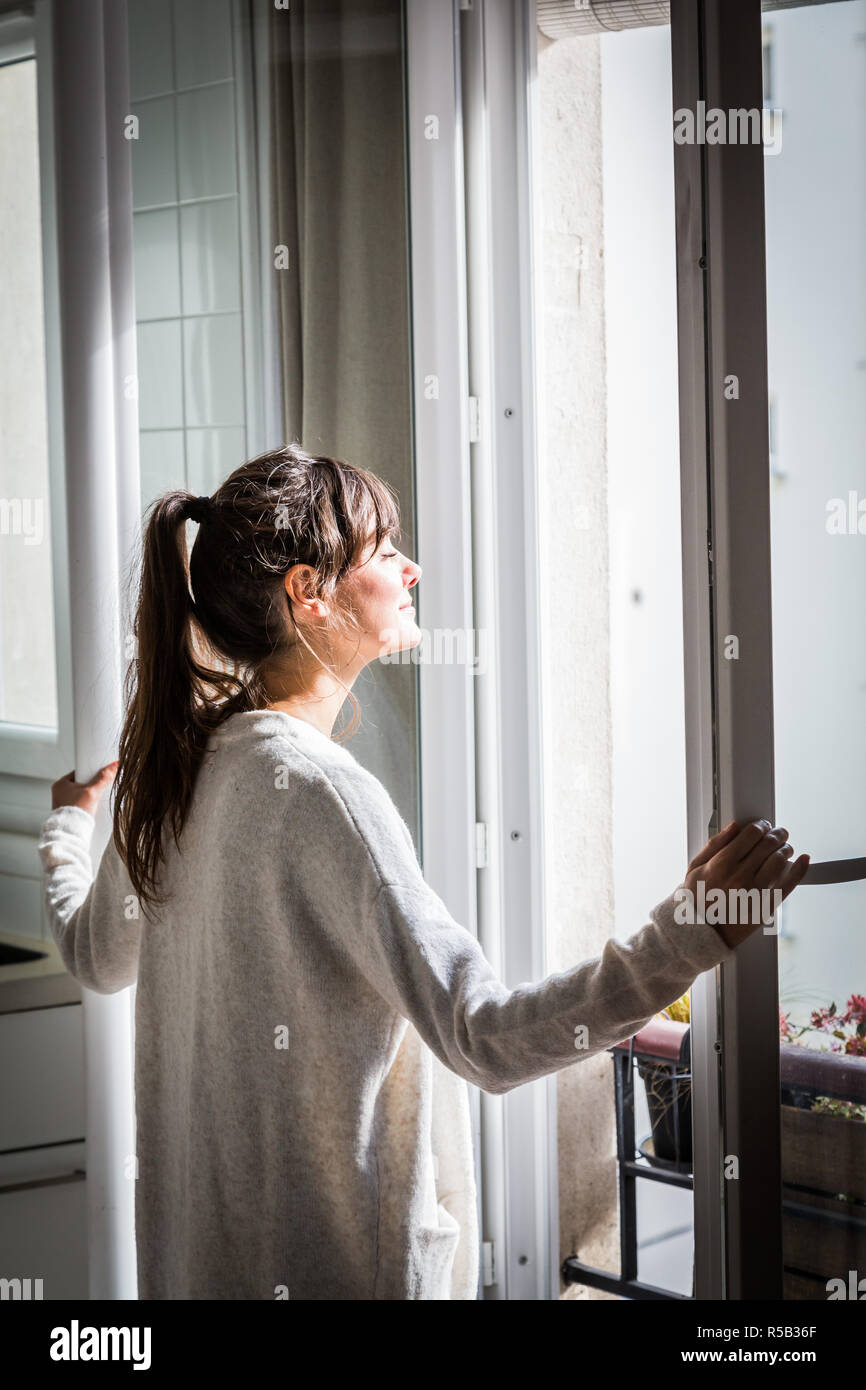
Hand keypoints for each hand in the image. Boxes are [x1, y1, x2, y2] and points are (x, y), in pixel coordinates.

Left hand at [51, 762, 118, 816]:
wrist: (70, 834)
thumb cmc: (75, 813)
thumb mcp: (92, 792)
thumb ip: (103, 778)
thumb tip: (114, 766)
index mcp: (60, 784)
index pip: (79, 772)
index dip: (90, 773)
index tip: (99, 774)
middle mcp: (59, 793)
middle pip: (81, 783)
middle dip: (91, 786)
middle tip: (99, 789)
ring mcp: (63, 804)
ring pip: (81, 794)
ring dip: (90, 797)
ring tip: (96, 801)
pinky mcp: (68, 813)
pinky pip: (80, 804)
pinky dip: (87, 805)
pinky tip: (93, 809)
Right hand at [683, 819, 809, 949]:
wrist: (700, 932)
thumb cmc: (695, 899)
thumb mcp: (695, 867)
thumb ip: (714, 844)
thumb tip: (734, 827)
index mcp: (722, 863)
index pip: (751, 834)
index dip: (760, 825)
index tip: (763, 826)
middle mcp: (740, 874)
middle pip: (768, 844)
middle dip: (776, 834)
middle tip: (779, 833)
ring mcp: (755, 890)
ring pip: (779, 859)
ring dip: (786, 848)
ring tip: (785, 848)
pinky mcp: (766, 905)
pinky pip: (788, 884)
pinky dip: (799, 870)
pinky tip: (804, 859)